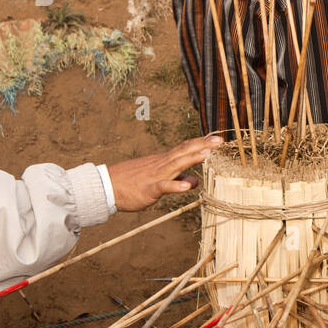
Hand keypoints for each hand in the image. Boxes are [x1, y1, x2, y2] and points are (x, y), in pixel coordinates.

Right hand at [108, 136, 222, 211]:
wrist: (107, 187)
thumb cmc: (133, 183)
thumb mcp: (159, 180)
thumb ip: (177, 179)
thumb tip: (195, 180)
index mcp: (164, 161)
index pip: (185, 149)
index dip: (201, 143)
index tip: (217, 138)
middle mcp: (162, 165)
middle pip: (184, 152)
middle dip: (202, 145)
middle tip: (219, 140)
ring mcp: (155, 176)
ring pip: (176, 165)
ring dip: (192, 159)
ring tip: (207, 154)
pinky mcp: (148, 189)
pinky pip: (163, 187)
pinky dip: (175, 186)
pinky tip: (186, 187)